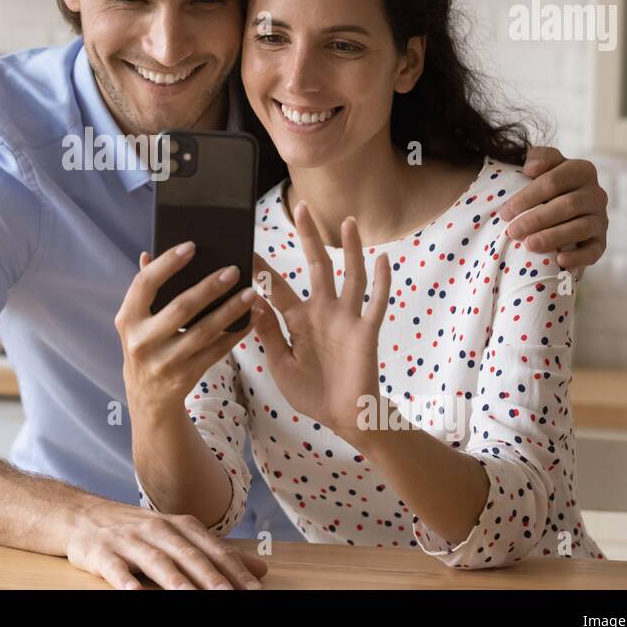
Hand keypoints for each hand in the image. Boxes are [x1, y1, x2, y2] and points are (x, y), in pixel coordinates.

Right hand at [66, 499, 267, 589]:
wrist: (82, 515)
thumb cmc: (137, 530)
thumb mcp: (178, 535)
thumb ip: (217, 553)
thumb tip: (261, 568)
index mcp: (179, 526)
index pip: (212, 548)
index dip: (234, 569)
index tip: (254, 589)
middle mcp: (156, 530)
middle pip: (187, 554)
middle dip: (209, 576)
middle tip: (228, 595)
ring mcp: (128, 540)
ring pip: (155, 561)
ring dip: (174, 580)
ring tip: (189, 598)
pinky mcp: (102, 553)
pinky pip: (115, 570)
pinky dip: (125, 581)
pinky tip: (134, 594)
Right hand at [116, 242, 256, 418]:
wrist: (147, 396)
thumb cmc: (145, 345)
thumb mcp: (135, 320)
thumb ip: (144, 289)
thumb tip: (149, 254)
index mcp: (127, 319)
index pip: (145, 284)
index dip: (167, 263)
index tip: (191, 246)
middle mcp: (142, 341)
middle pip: (181, 308)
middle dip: (210, 287)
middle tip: (233, 270)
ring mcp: (164, 362)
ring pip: (204, 331)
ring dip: (230, 310)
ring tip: (250, 293)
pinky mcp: (186, 376)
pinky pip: (217, 351)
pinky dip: (236, 333)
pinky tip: (251, 317)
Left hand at [250, 204, 390, 435]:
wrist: (344, 418)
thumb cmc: (312, 392)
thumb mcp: (281, 364)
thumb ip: (269, 335)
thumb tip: (251, 304)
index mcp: (300, 320)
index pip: (276, 288)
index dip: (261, 267)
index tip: (244, 243)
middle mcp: (324, 311)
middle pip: (316, 266)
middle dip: (308, 238)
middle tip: (300, 207)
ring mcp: (347, 319)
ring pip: (350, 276)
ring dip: (351, 249)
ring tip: (349, 222)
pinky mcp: (366, 332)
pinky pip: (376, 303)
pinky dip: (382, 282)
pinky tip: (383, 259)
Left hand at [499, 146, 608, 269]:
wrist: (561, 210)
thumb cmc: (545, 186)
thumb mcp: (542, 166)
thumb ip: (539, 157)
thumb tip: (531, 167)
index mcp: (581, 170)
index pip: (553, 181)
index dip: (527, 197)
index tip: (505, 212)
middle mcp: (596, 193)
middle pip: (567, 205)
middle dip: (536, 219)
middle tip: (512, 231)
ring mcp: (601, 218)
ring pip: (581, 227)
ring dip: (553, 237)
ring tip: (529, 245)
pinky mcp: (601, 241)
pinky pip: (594, 250)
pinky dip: (578, 257)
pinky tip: (559, 261)